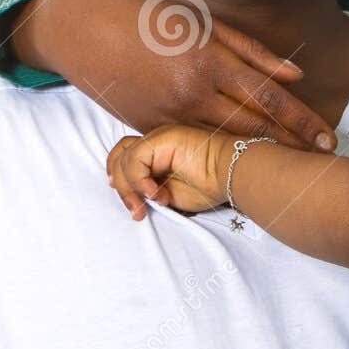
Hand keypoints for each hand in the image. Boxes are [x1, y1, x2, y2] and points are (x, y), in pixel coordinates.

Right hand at [13, 0, 337, 150]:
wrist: (87, 32)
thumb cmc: (148, 17)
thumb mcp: (203, 22)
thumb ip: (251, 50)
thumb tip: (296, 74)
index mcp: (209, 62)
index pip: (268, 99)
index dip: (302, 121)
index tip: (328, 137)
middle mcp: (192, 94)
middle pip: (253, 128)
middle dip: (292, 144)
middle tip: (323, 157)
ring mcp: (169, 116)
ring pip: (225, 144)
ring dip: (261, 154)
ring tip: (295, 163)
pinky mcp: (150, 129)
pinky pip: (193, 146)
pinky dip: (222, 155)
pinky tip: (244, 161)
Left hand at [107, 126, 233, 220]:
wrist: (231, 173)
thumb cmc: (209, 186)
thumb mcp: (170, 194)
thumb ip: (149, 192)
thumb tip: (133, 200)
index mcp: (157, 153)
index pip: (124, 158)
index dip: (119, 178)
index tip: (131, 203)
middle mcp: (155, 142)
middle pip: (118, 157)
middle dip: (122, 188)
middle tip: (137, 210)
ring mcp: (157, 138)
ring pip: (123, 160)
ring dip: (131, 189)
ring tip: (149, 204)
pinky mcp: (161, 138)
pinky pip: (135, 159)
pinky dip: (140, 180)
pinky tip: (156, 193)